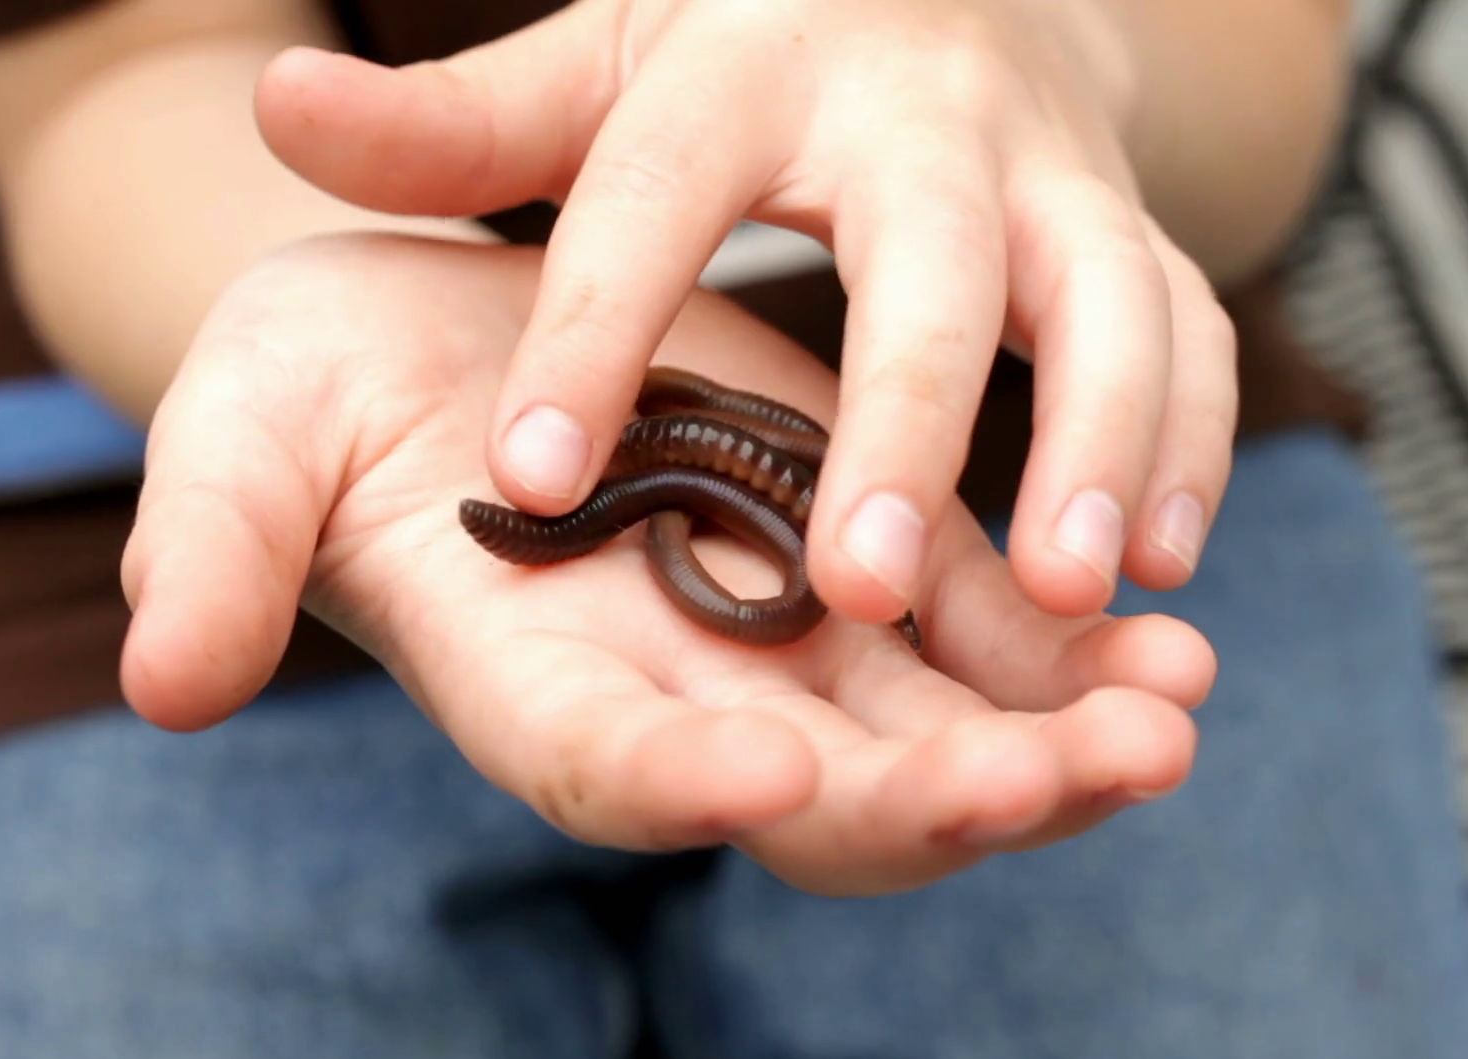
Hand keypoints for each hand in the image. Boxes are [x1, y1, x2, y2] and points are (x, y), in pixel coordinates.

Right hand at [121, 233, 1212, 893]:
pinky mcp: (850, 557)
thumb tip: (164, 676)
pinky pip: (976, 637)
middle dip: (928, 801)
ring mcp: (770, 634)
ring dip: (1051, 742)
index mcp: (520, 677)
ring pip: (925, 733)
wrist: (431, 336)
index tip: (764, 771)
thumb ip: (215, 548)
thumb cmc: (315, 393)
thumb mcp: (240, 434)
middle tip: (1057, 780)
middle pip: (807, 792)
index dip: (673, 780)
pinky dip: (1067, 652)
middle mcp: (664, 692)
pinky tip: (1173, 647)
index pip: (597, 765)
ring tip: (1168, 716)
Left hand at [251, 0, 1237, 632]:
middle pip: (929, 263)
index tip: (524, 484)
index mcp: (743, 71)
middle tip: (858, 588)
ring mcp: (1043, 167)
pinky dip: (1186, 442)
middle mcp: (913, 115)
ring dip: (1105, 443)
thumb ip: (458, 125)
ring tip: (1075, 594)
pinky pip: (1189, 325)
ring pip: (1111, 295)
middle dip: (908, 424)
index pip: (651, 201)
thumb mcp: (599, 65)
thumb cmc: (735, 54)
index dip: (589, 335)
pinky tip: (1156, 571)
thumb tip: (277, 110)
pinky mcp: (1127, 218)